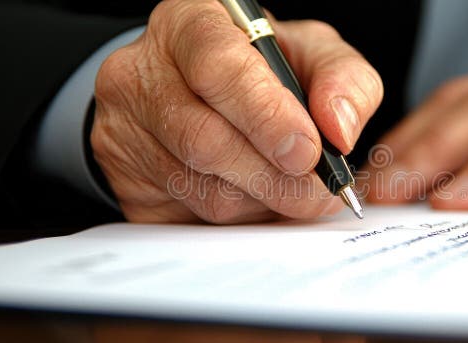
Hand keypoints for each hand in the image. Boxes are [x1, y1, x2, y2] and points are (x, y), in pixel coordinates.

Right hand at [92, 0, 382, 222]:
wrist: (196, 92)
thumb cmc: (259, 69)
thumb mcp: (310, 54)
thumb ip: (343, 79)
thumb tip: (340, 130)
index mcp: (188, 23)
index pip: (218, 66)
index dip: (266, 115)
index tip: (307, 150)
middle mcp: (142, 72)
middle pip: (206, 139)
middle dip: (275, 176)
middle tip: (317, 191)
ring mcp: (124, 129)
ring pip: (200, 186)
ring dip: (259, 200)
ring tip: (288, 189)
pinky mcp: (125, 180)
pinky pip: (186, 216)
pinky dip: (235, 218)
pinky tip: (254, 198)